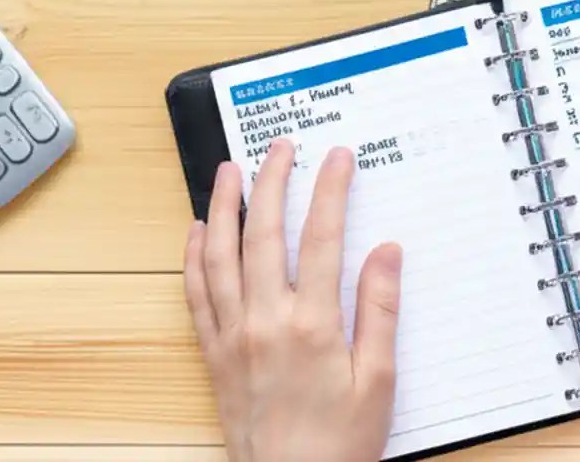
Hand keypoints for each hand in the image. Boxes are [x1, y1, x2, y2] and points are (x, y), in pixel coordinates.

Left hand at [183, 139, 402, 461]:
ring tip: (229, 171)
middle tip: (280, 148)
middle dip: (274, 182)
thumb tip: (386, 252)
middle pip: (265, 234)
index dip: (329, 190)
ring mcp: (233, 336)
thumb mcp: (378, 379)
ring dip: (223, 207)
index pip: (321, 237)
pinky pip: (196, 295)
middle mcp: (265, 321)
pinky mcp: (214, 355)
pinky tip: (197, 233)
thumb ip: (379, 310)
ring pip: (221, 256)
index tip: (336, 158)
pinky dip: (194, 258)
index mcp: (312, 324)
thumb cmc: (340, 442)